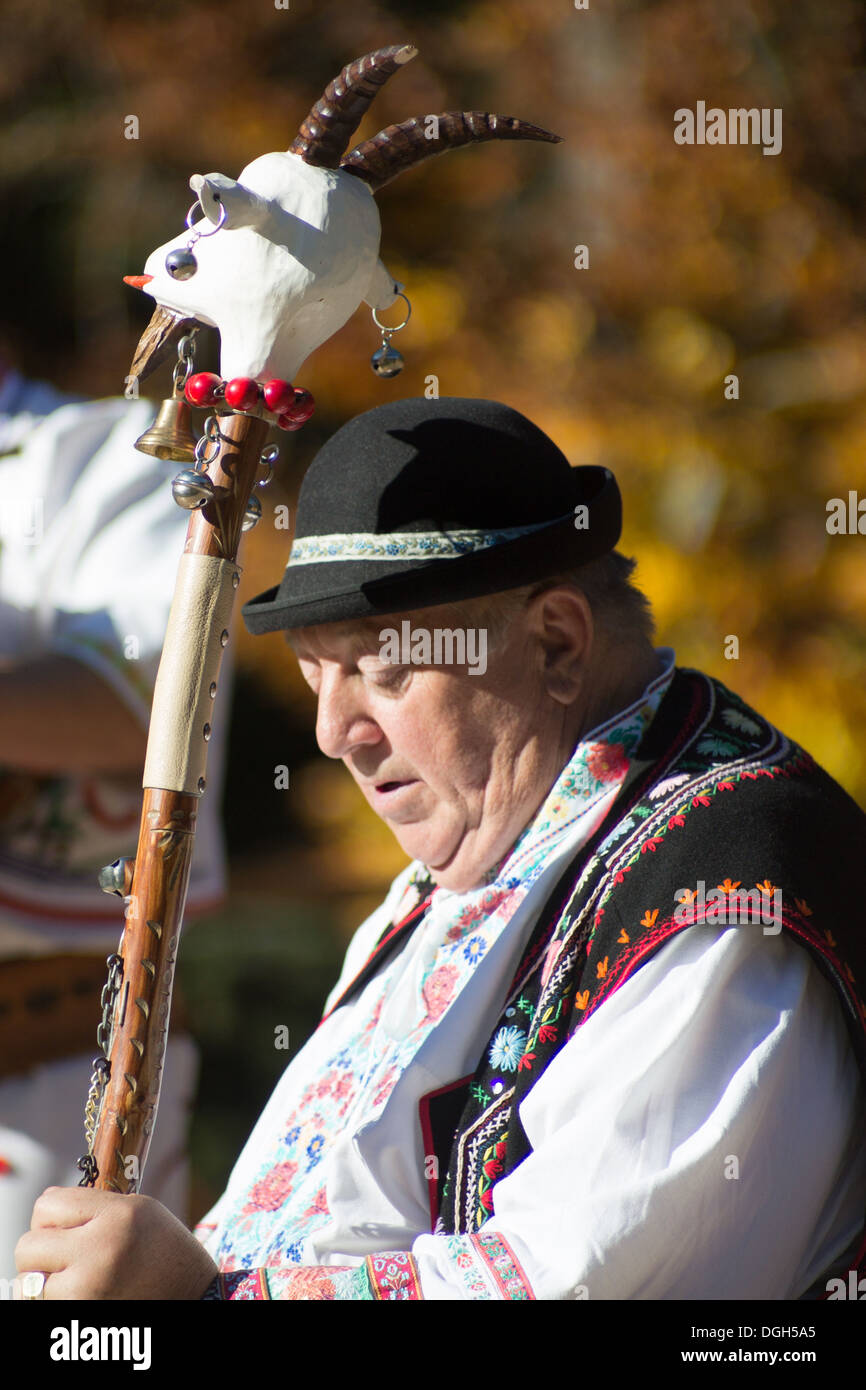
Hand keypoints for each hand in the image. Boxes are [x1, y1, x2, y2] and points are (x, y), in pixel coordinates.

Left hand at [15, 1187, 218, 1299]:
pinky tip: (79, 1292)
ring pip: (29, 1282)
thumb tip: (43, 1208)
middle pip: (27, 1247)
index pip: (46, 1206)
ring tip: (73, 1275)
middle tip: (62, 1253)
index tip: (66, 1226)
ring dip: (44, 1278)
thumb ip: (91, 1205)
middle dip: (39, 1249)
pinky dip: (54, 1299)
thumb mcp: (138, 1210)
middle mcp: (99, 1252)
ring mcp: (88, 1290)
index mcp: (116, 1216)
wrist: (193, 1295)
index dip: (51, 1216)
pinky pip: (43, 1304)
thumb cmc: (163, 1249)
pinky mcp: (83, 1315)